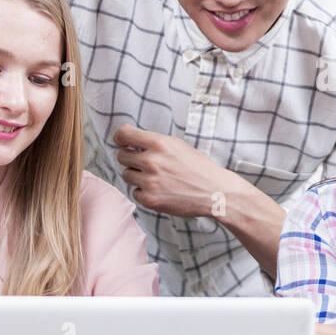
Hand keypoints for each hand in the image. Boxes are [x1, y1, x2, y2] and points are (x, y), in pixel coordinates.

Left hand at [113, 124, 234, 217]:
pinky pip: (135, 192)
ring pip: (126, 175)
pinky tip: (161, 190)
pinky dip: (145, 192)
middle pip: (121, 156)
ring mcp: (149, 182)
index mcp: (159, 143)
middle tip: (145, 163)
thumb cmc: (198, 167)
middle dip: (131, 159)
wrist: (215, 192)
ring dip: (137, 176)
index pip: (123, 135)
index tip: (123, 142)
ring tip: (157, 178)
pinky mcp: (150, 199)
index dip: (120, 138)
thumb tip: (127, 141)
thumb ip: (153, 142)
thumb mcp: (178, 146)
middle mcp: (151, 161)